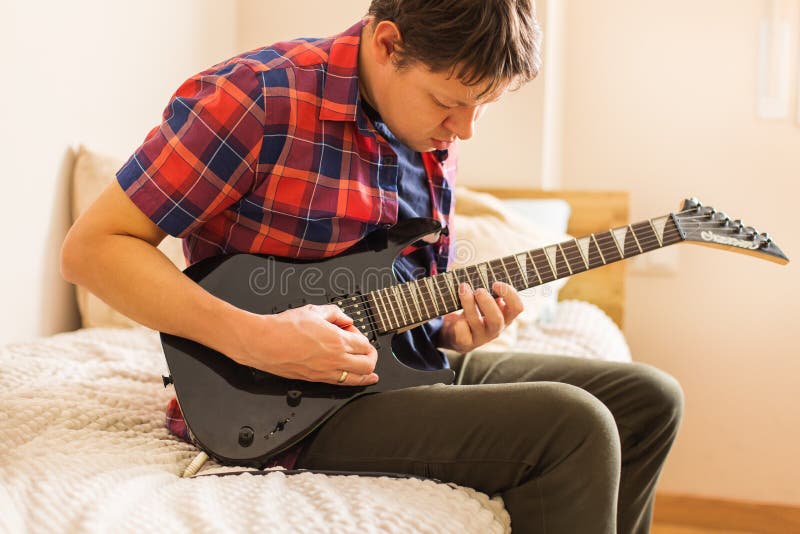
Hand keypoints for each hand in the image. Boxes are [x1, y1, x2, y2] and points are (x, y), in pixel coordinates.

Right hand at [234, 304, 378, 385]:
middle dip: (371, 356)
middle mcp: (335, 358)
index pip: (364, 343)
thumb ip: (334, 313)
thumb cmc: (284, 327)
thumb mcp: (313, 310)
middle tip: (367, 351)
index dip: (362, 337)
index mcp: (337, 340)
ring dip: (367, 374)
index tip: (353, 332)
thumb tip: (345, 319)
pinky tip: (358, 380)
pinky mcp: (316, 380)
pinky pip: (341, 384)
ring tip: (372, 372)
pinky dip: (353, 382)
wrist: (263, 343)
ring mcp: (326, 372)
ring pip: (357, 378)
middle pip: (367, 363)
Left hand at [437, 281, 523, 352]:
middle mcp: (495, 329)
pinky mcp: (465, 343)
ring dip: (468, 303)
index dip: (509, 295)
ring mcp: (480, 338)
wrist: (453, 332)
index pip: (517, 308)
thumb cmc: (472, 310)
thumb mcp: (482, 300)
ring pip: (477, 322)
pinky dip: (457, 322)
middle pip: (497, 319)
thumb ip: (487, 290)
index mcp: (505, 316)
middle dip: (487, 303)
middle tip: (478, 290)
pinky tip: (454, 316)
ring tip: (463, 288)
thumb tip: (483, 272)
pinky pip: (462, 332)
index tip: (495, 283)